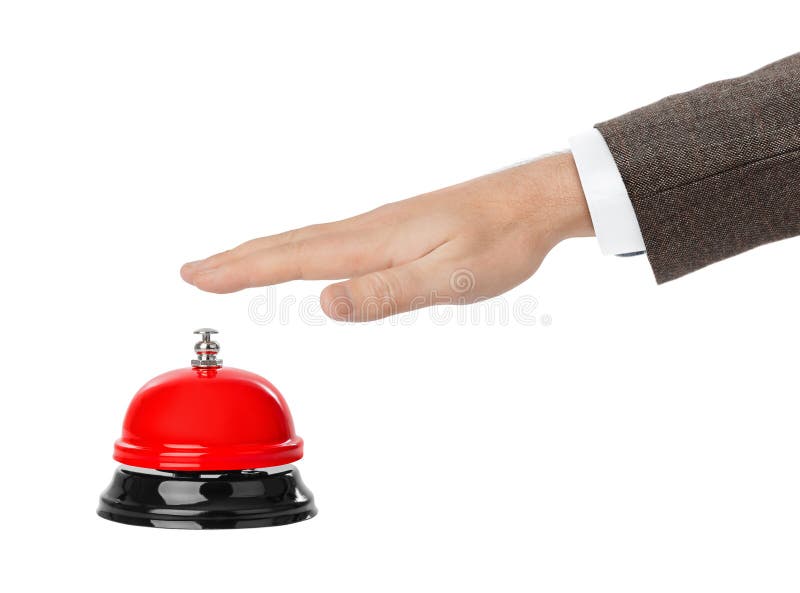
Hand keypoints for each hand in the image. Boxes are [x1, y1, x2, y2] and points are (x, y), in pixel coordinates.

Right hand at [180, 153, 592, 320]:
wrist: (531, 201)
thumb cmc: (498, 240)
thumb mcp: (450, 277)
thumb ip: (387, 293)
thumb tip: (325, 302)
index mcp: (374, 243)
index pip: (293, 259)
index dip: (241, 269)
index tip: (198, 276)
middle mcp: (368, 230)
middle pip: (289, 245)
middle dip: (237, 260)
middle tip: (193, 272)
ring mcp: (380, 227)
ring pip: (308, 242)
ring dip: (263, 254)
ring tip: (231, 266)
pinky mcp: (395, 229)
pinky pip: (332, 241)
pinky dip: (299, 250)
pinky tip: (303, 257)